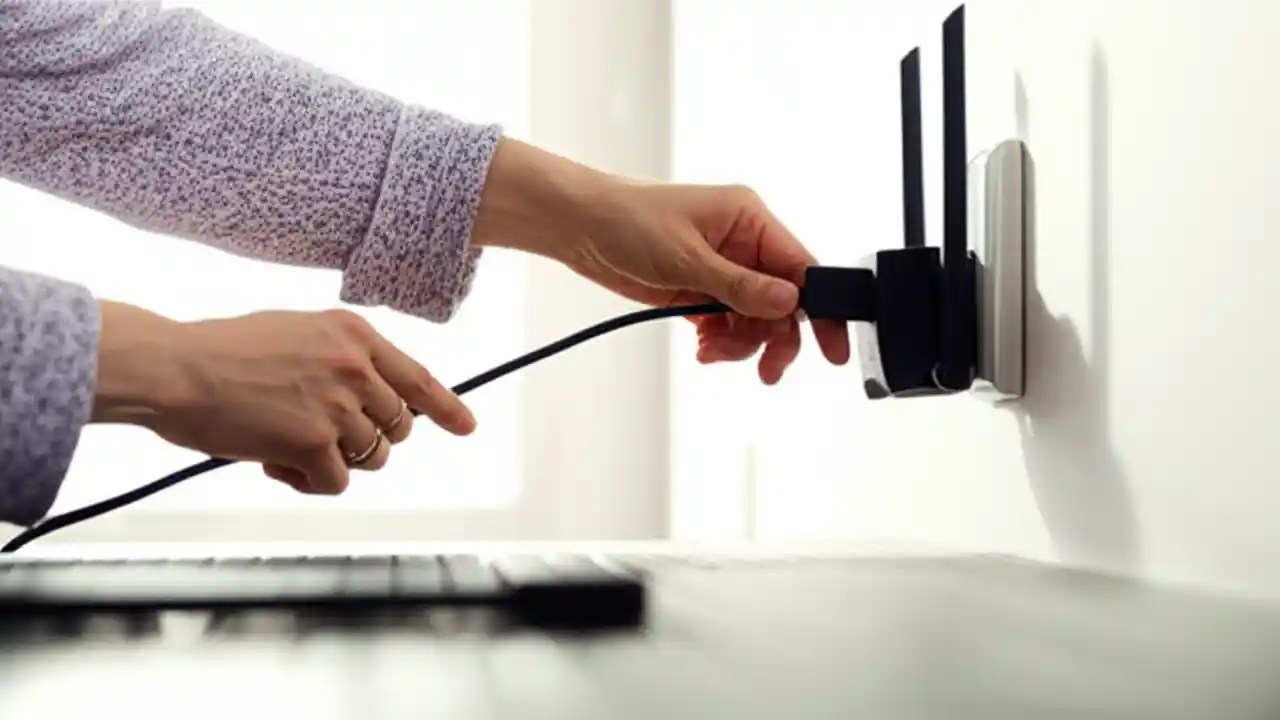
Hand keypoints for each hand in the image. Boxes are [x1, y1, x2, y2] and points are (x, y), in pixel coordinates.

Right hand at [92, 302, 474, 493]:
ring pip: (372, 458)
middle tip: (319, 437)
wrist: (176, 368)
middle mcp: (356, 367)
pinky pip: (336, 483)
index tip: (466, 425)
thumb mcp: (297, 334)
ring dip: (336, 462)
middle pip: (396, 428)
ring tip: (288, 447)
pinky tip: (277, 464)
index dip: (447, 407)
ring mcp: (338, 405)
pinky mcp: (315, 443)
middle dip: (365, 440)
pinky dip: (311, 483)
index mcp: (354, 334)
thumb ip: (341, 359)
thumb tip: (371, 399)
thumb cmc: (223, 353)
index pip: (418, 377)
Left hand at [471, 139, 849, 383]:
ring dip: (741, 345)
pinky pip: (728, 325)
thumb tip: (788, 304)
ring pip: (755, 320)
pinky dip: (721, 343)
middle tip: (768, 370)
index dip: (822, 309)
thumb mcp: (687, 257)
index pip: (803, 267)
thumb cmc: (627, 220)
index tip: (831, 347)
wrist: (579, 227)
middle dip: (776, 337)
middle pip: (783, 302)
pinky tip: (703, 348)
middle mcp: (744, 244)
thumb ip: (740, 286)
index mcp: (750, 219)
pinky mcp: (701, 290)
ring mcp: (723, 269)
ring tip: (711, 353)